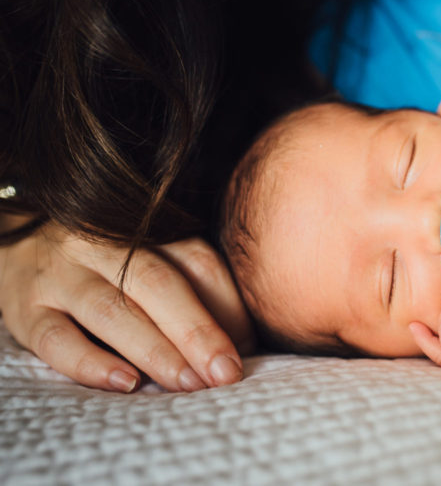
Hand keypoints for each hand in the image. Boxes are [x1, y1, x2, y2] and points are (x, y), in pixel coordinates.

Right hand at [0, 225, 253, 391]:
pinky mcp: (25, 309)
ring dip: (156, 351)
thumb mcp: (149, 256)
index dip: (227, 304)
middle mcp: (101, 243)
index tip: (246, 349)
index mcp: (143, 227)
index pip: (195, 259)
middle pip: (157, 283)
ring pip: (111, 311)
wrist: (18, 240)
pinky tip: (126, 383)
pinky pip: (55, 339)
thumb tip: (242, 342)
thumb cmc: (106, 260)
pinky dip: (91, 364)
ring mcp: (60, 274)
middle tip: (226, 374)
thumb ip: (193, 286)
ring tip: (189, 384)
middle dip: (197, 332)